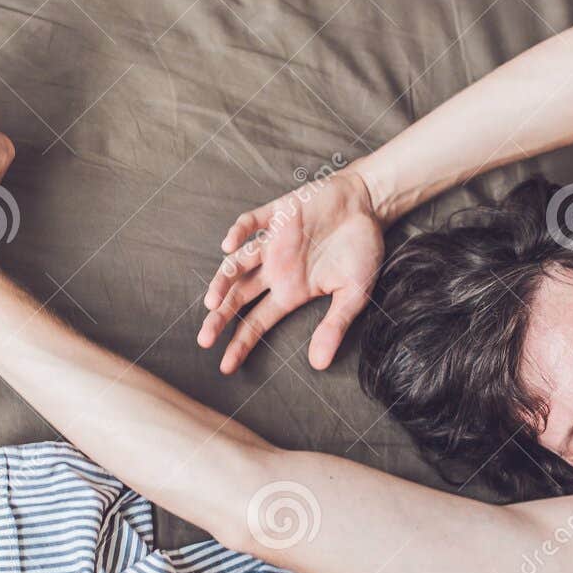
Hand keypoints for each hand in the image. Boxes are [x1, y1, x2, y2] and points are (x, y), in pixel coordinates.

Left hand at [199, 167, 384, 372]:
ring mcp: (274, 242)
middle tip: (204, 339)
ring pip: (238, 263)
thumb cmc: (361, 251)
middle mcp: (277, 269)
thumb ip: (335, 326)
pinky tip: (228, 246)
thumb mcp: (354, 294)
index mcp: (292, 291)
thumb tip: (319, 365)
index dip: (240, 343)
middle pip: (239, 297)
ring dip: (223, 280)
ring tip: (212, 302)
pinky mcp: (279, 214)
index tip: (226, 367)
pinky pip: (252, 223)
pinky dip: (239, 232)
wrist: (367, 205)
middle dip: (220, 318)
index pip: (258, 322)